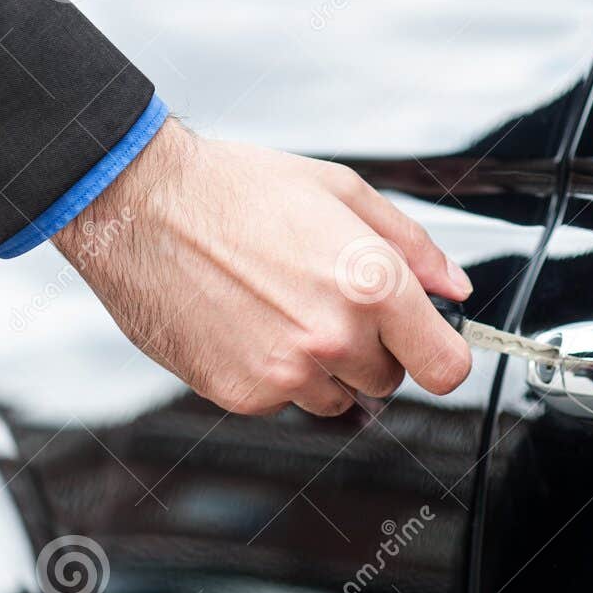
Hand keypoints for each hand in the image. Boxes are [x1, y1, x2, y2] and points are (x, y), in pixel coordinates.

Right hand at [55, 119, 472, 416]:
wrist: (140, 208)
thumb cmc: (232, 190)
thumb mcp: (338, 191)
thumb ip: (411, 244)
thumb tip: (452, 287)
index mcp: (369, 282)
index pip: (444, 366)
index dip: (440, 356)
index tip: (430, 348)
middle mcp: (332, 335)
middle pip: (389, 382)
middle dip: (370, 349)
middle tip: (328, 302)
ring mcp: (286, 372)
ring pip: (337, 398)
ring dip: (323, 367)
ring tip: (281, 310)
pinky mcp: (243, 394)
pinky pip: (283, 402)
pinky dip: (273, 374)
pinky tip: (247, 324)